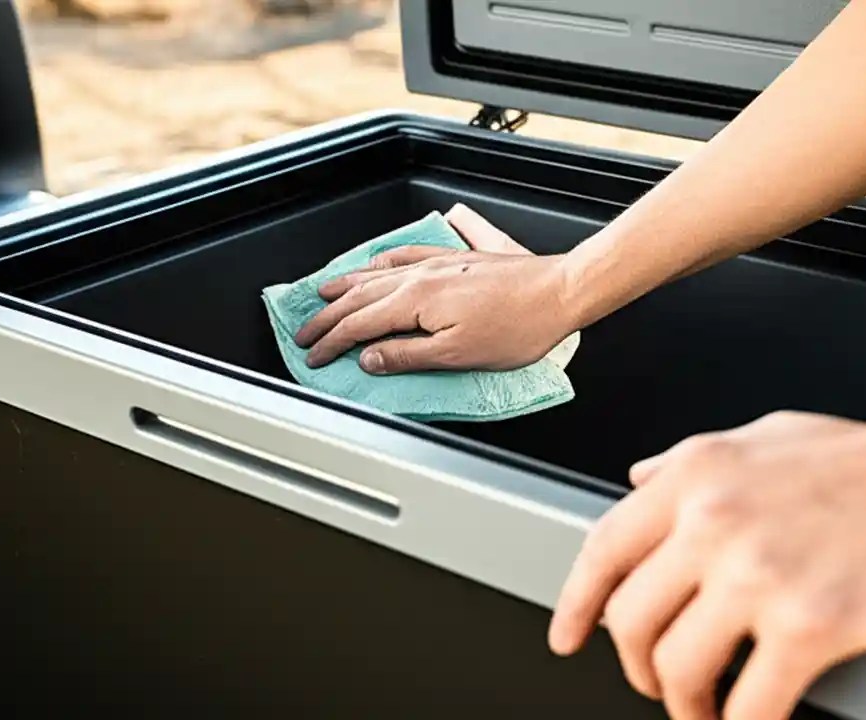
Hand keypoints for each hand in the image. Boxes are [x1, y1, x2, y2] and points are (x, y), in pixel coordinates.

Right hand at [294, 204, 577, 373]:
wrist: (559, 291)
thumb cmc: (518, 327)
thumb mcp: (456, 355)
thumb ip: (406, 355)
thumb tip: (369, 359)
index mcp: (416, 301)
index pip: (359, 324)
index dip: (332, 342)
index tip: (314, 356)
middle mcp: (421, 276)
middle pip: (360, 296)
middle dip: (327, 315)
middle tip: (305, 331)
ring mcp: (437, 263)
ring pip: (378, 272)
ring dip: (347, 283)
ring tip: (324, 291)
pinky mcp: (456, 258)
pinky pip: (406, 254)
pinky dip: (383, 260)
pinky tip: (379, 261)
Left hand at [548, 410, 865, 719]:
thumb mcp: (765, 436)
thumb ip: (689, 459)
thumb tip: (635, 480)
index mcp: (697, 475)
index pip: (602, 548)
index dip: (572, 603)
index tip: (566, 636)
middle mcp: (714, 520)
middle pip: (630, 619)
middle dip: (635, 665)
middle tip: (657, 680)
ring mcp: (758, 574)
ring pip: (675, 666)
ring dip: (684, 703)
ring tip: (704, 709)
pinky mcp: (810, 625)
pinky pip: (749, 703)